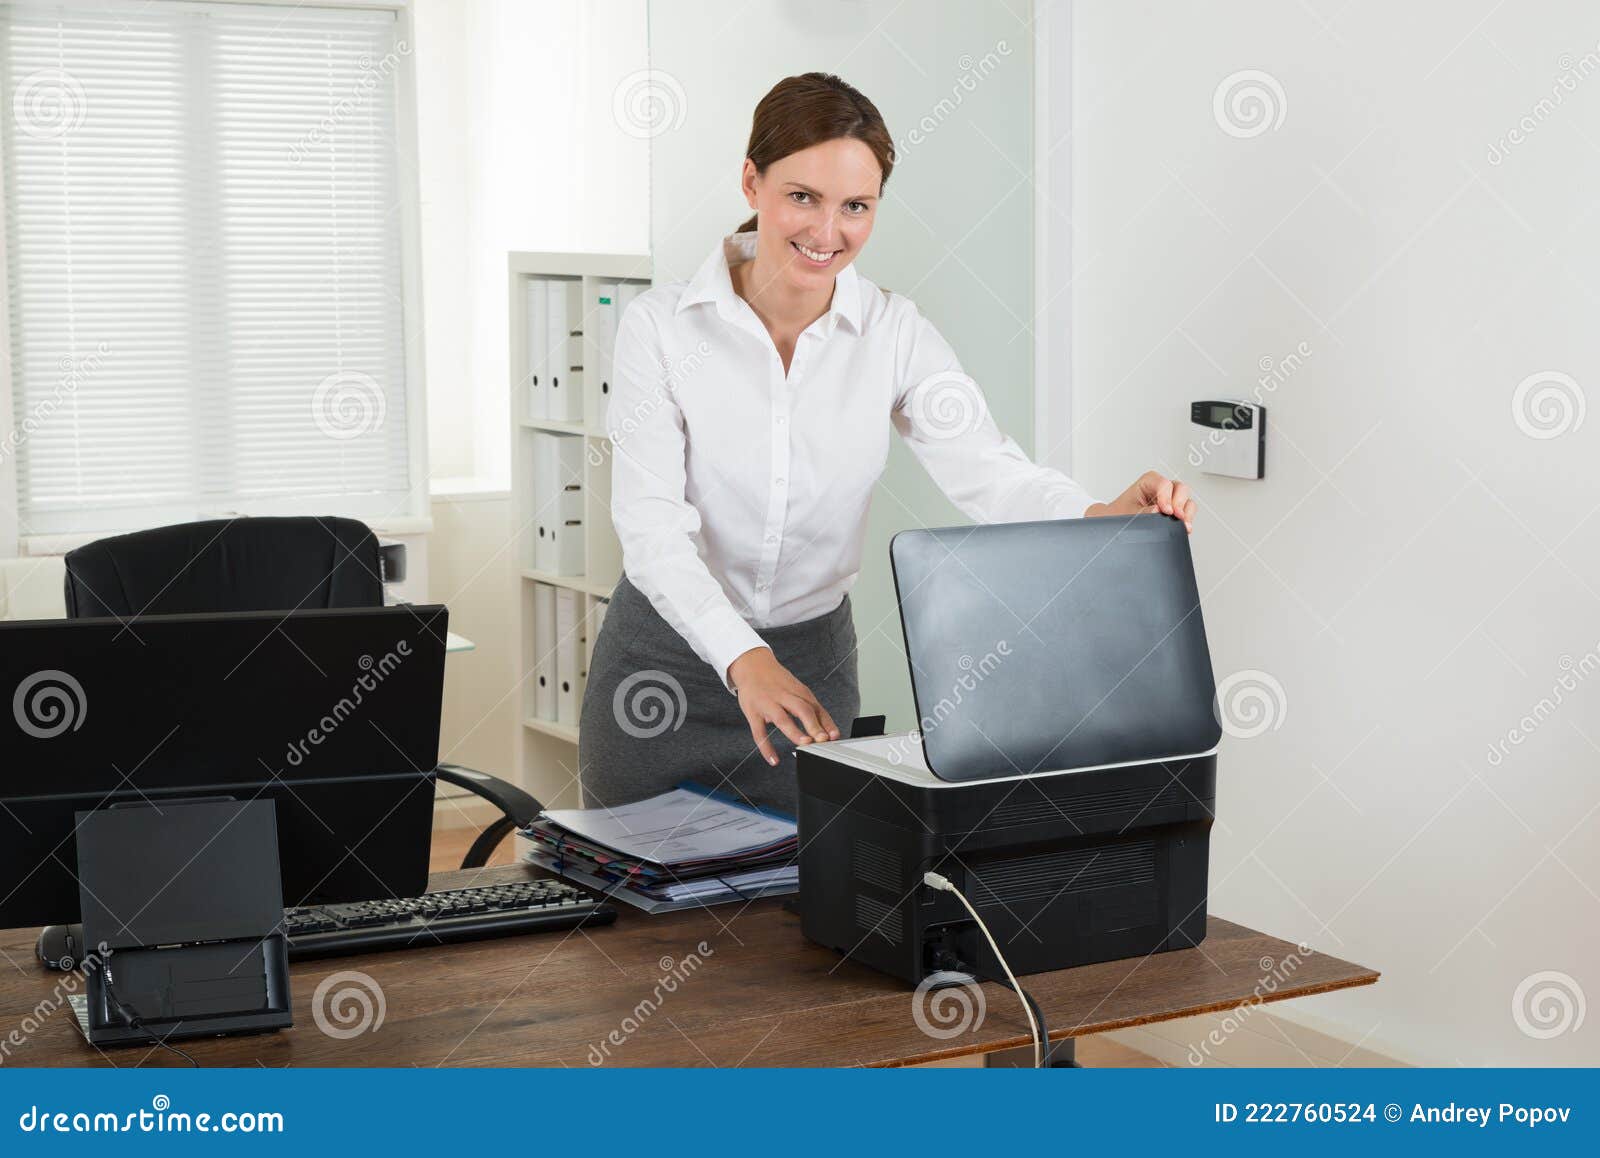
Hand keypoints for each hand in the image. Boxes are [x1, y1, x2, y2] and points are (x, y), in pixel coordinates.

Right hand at [727, 647, 840, 765]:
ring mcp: (768, 704)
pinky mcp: (753, 712)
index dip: (826, 723)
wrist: (752, 665)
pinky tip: (774, 760)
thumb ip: (812, 710)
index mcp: (799, 692)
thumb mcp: (797, 690)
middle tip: (822, 740)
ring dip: (794, 731)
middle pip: (802, 709)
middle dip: (813, 725)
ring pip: (782, 718)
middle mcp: (785, 696)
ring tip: (805, 743)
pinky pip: (759, 732)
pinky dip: (766, 748)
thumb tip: (829, 732)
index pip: (816, 708)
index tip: (835, 736)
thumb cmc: (778, 682)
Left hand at [1086, 470, 1195, 532]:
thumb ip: (1143, 512)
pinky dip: (1188, 518)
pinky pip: (1188, 511)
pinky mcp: (1175, 511)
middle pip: (1180, 488)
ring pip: (1187, 499)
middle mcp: (1162, 489)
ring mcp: (1170, 499)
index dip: (1166, 497)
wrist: (1115, 523)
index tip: (1165, 511)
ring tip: (1182, 524)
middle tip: (1175, 516)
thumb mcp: (1126, 513)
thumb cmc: (1119, 514)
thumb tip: (1157, 512)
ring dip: (1186, 511)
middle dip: (1179, 503)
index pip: (1163, 484)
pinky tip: (1184, 527)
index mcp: (1148, 482)